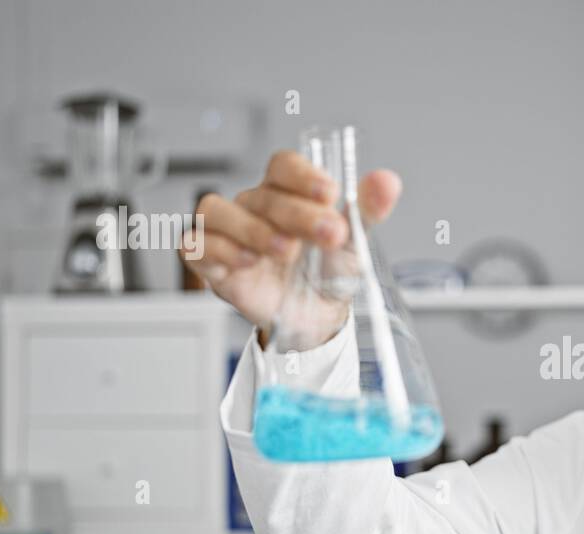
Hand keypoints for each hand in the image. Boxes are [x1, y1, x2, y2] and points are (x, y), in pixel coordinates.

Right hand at [181, 150, 402, 344]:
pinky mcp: (213, 265)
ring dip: (252, 229)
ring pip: (216, 211)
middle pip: (261, 194)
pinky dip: (220, 250)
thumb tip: (388, 181)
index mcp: (286, 193)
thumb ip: (366, 209)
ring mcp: (229, 234)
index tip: (330, 193)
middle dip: (298, 213)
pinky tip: (250, 262)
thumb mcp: (354, 241)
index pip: (282, 165)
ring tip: (287, 251)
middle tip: (330, 234)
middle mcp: (254, 208)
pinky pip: (195, 245)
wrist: (318, 317)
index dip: (303, 175)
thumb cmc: (328, 271)